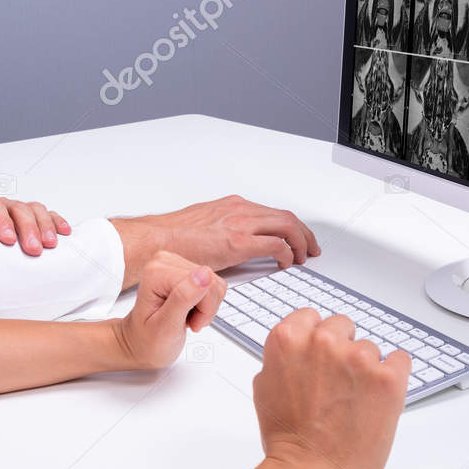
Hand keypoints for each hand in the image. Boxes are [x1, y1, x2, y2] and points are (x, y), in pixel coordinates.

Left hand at [0, 196, 71, 255]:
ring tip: (51, 245)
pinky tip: (65, 233)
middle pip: (16, 209)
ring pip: (34, 209)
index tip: (8, 241)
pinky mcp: (30, 218)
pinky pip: (47, 215)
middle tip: (34, 250)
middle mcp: (0, 207)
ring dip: (45, 226)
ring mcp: (17, 211)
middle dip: (27, 228)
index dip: (0, 222)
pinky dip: (57, 222)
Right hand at [110, 195, 319, 287]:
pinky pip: (275, 245)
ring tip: (303, 257)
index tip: (298, 239)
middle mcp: (241, 209)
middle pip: (287, 217)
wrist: (158, 239)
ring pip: (287, 226)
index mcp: (234, 206)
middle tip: (311, 248)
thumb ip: (224, 231)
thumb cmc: (174, 237)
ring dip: (301, 243)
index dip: (292, 227)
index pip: (273, 213)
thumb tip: (231, 245)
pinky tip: (286, 263)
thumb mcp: (206, 227)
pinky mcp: (238, 241)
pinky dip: (287, 254)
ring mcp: (241, 223)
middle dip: (304, 234)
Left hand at [110, 251, 226, 370]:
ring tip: (185, 317)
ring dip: (205, 307)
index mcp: (157, 272)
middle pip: (211, 281)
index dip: (204, 309)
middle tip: (185, 321)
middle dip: (204, 309)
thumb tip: (204, 274)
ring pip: (215, 283)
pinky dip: (205, 303)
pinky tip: (189, 310)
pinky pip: (213, 284)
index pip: (204, 282)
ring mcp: (176, 264)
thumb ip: (183, 298)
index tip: (188, 324)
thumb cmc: (148, 339)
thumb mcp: (165, 326)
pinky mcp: (186, 269)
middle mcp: (165, 262)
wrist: (140, 342)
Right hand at [251, 308, 409, 468]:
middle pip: (343, 326)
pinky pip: (400, 360)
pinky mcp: (388, 378)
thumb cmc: (288, 440)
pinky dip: (393, 378)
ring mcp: (357, 358)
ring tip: (354, 403)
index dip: (317, 340)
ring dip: (366, 370)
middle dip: (343, 351)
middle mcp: (322, 341)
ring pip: (370, 348)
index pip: (311, 317)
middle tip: (338, 385)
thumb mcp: (265, 388)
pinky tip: (378, 401)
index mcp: (287, 339)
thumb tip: (298, 352)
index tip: (320, 359)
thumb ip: (283, 359)